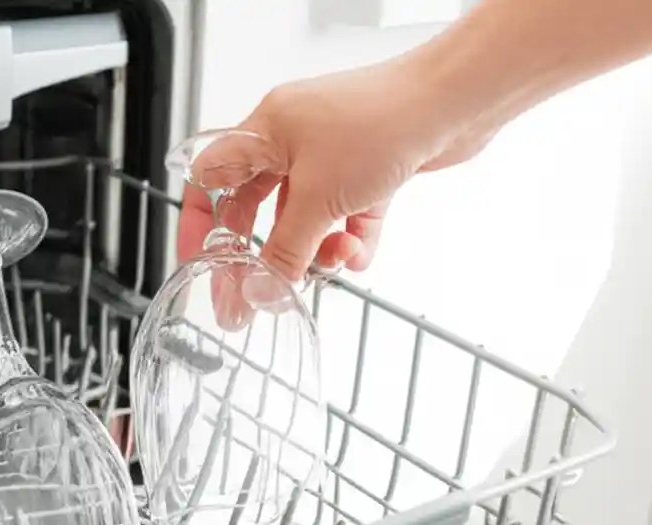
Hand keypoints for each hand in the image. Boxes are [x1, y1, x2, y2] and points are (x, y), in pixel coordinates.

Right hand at [178, 55, 496, 279]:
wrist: (453, 102)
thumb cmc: (381, 122)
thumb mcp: (318, 199)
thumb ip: (284, 251)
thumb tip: (261, 290)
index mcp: (265, 131)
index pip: (209, 177)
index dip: (199, 221)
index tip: (201, 262)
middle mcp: (294, 139)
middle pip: (259, 207)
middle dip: (262, 253)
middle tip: (256, 294)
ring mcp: (333, 153)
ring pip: (307, 217)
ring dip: (317, 249)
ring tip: (333, 263)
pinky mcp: (370, 168)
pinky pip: (348, 216)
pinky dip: (352, 239)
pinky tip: (361, 252)